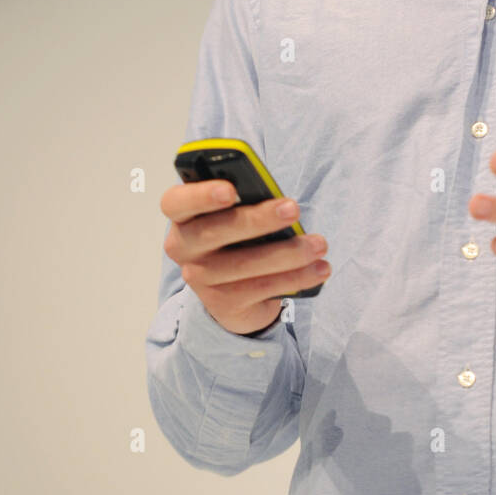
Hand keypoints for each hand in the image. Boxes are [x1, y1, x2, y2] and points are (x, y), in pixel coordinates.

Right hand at [161, 181, 330, 334]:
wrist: (234, 291)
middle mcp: (184, 248)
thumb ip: (247, 203)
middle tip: (293, 208)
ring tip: (319, 244)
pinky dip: (297, 277)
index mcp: (183, 216)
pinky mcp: (224, 304)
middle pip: (213, 232)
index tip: (230, 189)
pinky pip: (262, 289)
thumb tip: (279, 202)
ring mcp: (201, 280)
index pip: (176, 203)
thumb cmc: (239, 235)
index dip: (200, 195)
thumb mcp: (238, 214)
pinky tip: (320, 268)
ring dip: (288, 253)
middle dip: (257, 219)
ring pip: (244, 264)